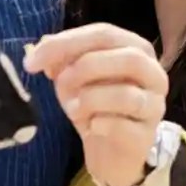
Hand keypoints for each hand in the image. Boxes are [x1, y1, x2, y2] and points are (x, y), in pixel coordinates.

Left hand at [24, 23, 167, 185]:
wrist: (110, 151)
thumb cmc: (96, 105)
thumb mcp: (73, 77)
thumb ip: (61, 58)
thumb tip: (41, 48)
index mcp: (136, 48)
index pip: (104, 33)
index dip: (66, 43)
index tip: (32, 62)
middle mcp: (153, 73)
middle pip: (127, 58)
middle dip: (85, 68)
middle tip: (60, 84)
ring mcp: (154, 106)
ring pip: (127, 94)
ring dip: (90, 100)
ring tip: (73, 110)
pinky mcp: (146, 135)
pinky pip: (123, 126)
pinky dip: (99, 124)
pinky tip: (91, 128)